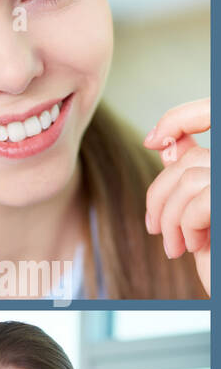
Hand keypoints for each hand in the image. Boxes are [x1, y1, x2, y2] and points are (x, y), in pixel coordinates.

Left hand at [145, 99, 209, 294]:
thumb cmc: (218, 255)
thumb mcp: (199, 212)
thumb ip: (191, 176)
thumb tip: (167, 145)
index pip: (210, 113)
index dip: (181, 117)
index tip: (153, 139)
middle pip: (187, 160)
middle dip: (159, 198)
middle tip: (157, 230)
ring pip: (187, 179)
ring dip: (170, 220)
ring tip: (176, 246)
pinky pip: (198, 201)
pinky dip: (185, 227)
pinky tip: (194, 247)